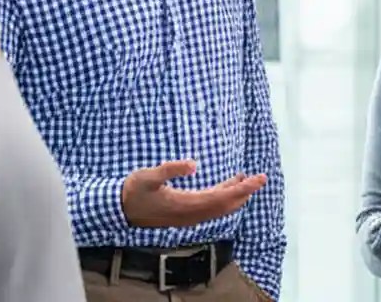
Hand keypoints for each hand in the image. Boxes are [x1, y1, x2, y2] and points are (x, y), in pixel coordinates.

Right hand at [121, 159, 265, 227]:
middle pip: (226, 205)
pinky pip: (211, 207)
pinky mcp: (184, 214)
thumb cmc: (134, 190)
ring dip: (235, 195)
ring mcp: (188, 216)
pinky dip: (223, 197)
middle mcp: (191, 214)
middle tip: (261, 178)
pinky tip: (227, 185)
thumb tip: (192, 164)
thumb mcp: (148, 176)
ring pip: (219, 208)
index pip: (222, 197)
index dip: (242, 189)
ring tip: (248, 180)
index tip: (258, 179)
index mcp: (186, 205)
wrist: (119, 209)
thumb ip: (170, 169)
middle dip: (245, 192)